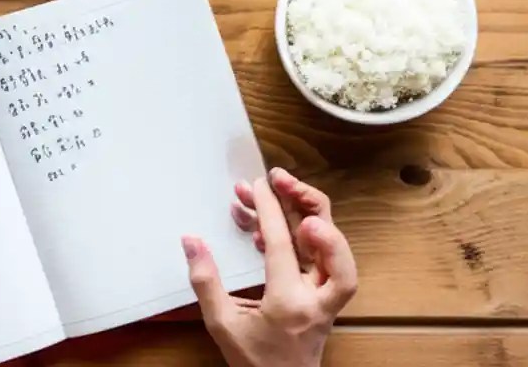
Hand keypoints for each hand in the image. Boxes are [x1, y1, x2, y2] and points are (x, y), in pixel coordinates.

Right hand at [183, 168, 357, 366]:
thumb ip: (206, 281)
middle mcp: (317, 296)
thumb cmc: (254, 362)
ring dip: (311, 213)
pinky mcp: (328, 295)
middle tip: (281, 180)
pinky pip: (325, 256)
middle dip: (308, 202)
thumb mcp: (222, 324)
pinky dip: (305, 234)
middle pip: (330, 239)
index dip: (269, 210)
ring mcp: (328, 296)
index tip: (256, 185)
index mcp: (290, 302)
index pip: (282, 244)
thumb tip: (191, 240)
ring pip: (336, 246)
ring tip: (281, 192)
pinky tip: (270, 228)